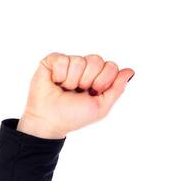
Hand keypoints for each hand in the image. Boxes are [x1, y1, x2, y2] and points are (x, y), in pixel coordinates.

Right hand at [19, 52, 135, 137]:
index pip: (111, 66)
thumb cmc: (74, 116)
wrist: (50, 120)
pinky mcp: (53, 60)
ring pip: (79, 61)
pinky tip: (55, 82)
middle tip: (78, 91)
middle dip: (88, 80)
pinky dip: (59, 75)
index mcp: (98, 77)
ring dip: (72, 81)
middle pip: (96, 60)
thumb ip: (117, 88)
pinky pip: (62, 59)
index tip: (94, 93)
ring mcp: (69, 63)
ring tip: (65, 89)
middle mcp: (85, 68)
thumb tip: (130, 71)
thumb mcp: (102, 106)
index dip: (103, 81)